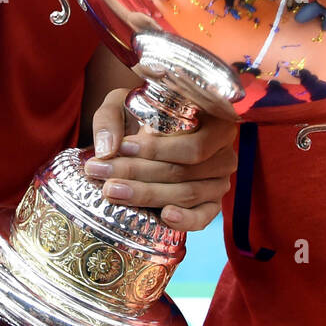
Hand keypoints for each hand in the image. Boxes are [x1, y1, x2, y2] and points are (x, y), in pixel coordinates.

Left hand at [85, 87, 237, 232]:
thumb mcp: (124, 104)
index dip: (156, 149)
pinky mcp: (212, 204)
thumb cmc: (141, 114)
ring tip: (111, 190)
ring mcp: (219, 181)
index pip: (190, 144)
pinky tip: (165, 216)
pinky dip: (185, 220)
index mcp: (213, 122)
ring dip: (146, 194)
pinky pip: (203, 217)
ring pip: (186, 193)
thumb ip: (110, 119)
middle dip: (138, 172)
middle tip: (102, 172)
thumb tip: (108, 149)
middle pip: (183, 171)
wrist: (151, 133)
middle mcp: (223, 153)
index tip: (122, 147)